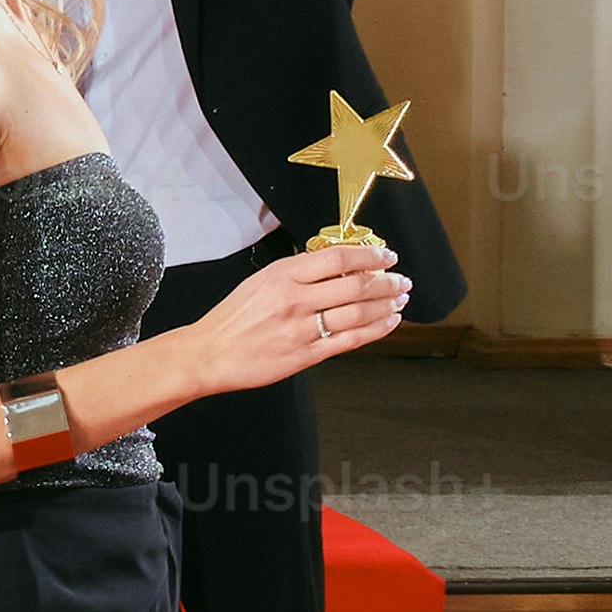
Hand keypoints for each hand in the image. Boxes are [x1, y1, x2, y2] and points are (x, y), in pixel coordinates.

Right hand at [192, 236, 400, 392]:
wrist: (210, 353)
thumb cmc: (233, 319)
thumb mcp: (261, 281)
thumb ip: (298, 273)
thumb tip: (339, 265)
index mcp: (283, 275)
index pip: (338, 258)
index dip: (370, 256)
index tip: (386, 256)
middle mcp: (294, 299)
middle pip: (354, 286)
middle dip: (386, 282)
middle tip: (401, 280)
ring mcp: (301, 329)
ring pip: (357, 313)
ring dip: (385, 306)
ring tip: (399, 300)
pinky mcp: (305, 355)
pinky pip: (349, 340)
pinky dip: (375, 330)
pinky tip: (388, 322)